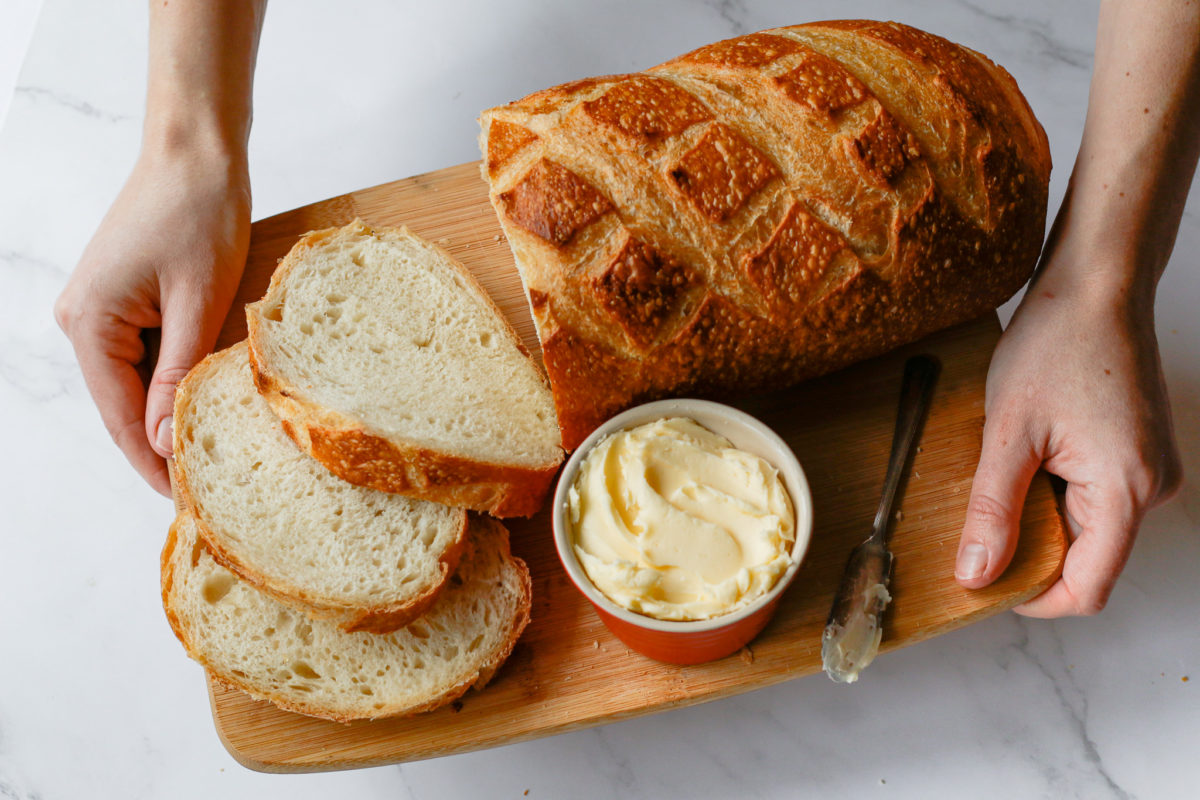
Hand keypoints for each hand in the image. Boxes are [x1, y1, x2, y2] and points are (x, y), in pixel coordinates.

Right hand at [55, 141, 249, 496]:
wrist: (194, 153)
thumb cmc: (199, 215)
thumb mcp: (198, 303)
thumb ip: (180, 375)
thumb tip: (165, 444)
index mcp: (89, 324)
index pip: (119, 419)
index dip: (154, 465)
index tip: (187, 503)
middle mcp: (82, 321)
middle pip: (123, 406)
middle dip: (163, 446)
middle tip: (210, 490)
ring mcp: (100, 310)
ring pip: (136, 384)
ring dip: (171, 414)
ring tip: (216, 454)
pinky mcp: (123, 299)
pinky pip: (145, 356)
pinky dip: (174, 380)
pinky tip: (207, 401)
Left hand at [955, 270, 1180, 616]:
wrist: (1095, 286)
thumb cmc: (1056, 345)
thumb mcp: (1008, 433)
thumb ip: (993, 509)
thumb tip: (977, 574)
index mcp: (1127, 490)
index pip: (1089, 587)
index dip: (1036, 598)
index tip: (987, 586)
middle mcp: (1152, 487)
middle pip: (1088, 558)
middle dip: (1031, 548)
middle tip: (979, 517)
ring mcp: (1150, 470)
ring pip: (1087, 527)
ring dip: (1040, 514)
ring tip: (1006, 467)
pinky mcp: (1139, 454)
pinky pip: (1094, 496)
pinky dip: (1055, 490)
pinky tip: (1029, 453)